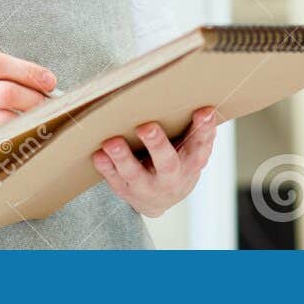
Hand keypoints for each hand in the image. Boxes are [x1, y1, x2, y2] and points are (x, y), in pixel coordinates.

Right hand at [0, 53, 55, 176]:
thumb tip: (29, 80)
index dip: (29, 71)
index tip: (49, 80)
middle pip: (3, 92)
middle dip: (35, 98)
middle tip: (49, 105)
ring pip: (1, 120)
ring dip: (27, 122)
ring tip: (38, 122)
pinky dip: (9, 141)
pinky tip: (18, 140)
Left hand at [91, 106, 216, 217]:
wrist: (162, 199)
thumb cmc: (178, 162)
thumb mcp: (192, 150)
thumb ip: (196, 130)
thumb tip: (204, 103)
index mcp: (191, 163)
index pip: (201, 146)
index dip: (204, 129)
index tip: (204, 111)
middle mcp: (171, 178)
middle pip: (166, 163)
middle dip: (157, 145)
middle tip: (146, 127)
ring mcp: (147, 187)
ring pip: (135, 174)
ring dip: (123, 158)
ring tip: (112, 142)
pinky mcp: (126, 190)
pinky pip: (114, 180)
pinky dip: (106, 167)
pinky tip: (99, 154)